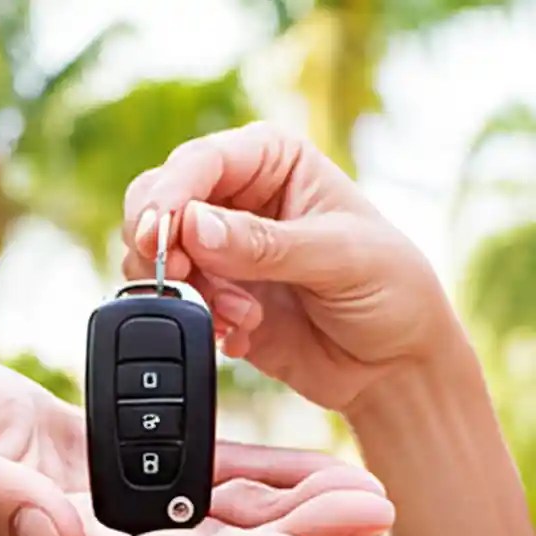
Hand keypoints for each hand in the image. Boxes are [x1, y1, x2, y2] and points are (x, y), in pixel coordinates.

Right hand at [119, 121, 460, 411]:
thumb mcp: (338, 258)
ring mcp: (217, 248)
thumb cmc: (390, 291)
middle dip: (160, 242)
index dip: (170, 194)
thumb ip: (263, 244)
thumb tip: (193, 226)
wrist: (393, 366)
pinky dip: (194, 318)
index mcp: (272, 160)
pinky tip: (242, 332)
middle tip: (185, 275)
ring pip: (152, 252)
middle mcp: (235, 197)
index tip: (158, 233)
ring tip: (243, 314)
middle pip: (155, 200)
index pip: (198, 161)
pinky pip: (168, 299)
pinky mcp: (209, 295)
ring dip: (186, 288)